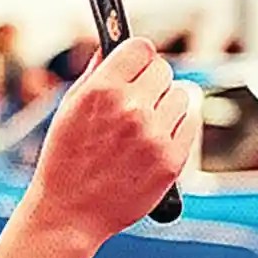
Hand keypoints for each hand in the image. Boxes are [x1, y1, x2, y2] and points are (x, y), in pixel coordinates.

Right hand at [24, 38, 195, 247]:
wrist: (71, 213)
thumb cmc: (66, 159)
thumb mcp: (70, 108)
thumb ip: (96, 73)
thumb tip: (113, 44)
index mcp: (103, 90)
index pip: (141, 48)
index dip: (138, 56)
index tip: (136, 65)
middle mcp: (132, 109)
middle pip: (164, 70)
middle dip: (151, 81)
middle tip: (138, 99)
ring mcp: (155, 135)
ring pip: (181, 96)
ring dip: (167, 105)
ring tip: (145, 124)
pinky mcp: (172, 160)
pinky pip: (191, 124)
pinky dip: (178, 128)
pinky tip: (156, 140)